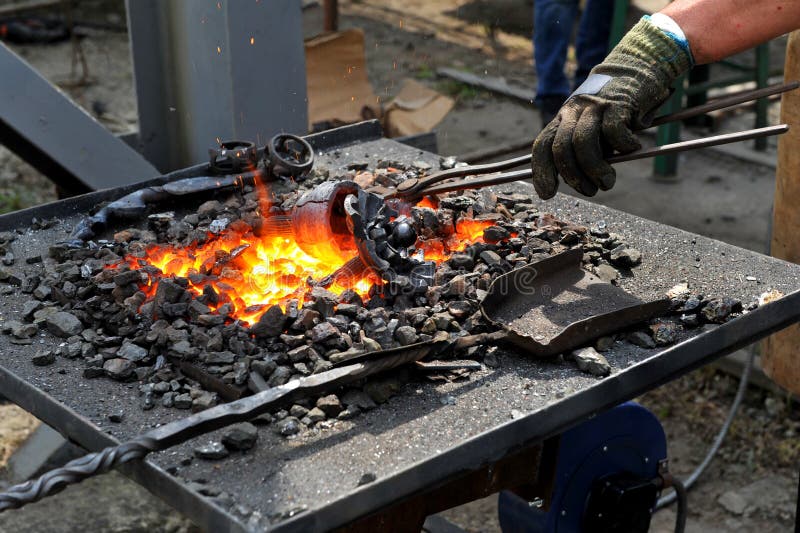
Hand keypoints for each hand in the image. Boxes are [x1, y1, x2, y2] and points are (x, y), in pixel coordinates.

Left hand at [531, 17, 691, 198]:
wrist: (640, 64)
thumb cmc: (616, 105)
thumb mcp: (593, 124)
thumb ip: (583, 146)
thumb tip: (577, 180)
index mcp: (562, 117)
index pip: (543, 146)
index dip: (542, 172)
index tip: (547, 194)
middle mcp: (573, 110)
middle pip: (562, 149)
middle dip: (573, 176)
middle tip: (589, 190)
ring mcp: (594, 106)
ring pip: (584, 144)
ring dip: (596, 170)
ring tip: (607, 182)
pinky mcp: (617, 103)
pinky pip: (614, 132)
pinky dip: (624, 146)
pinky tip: (632, 148)